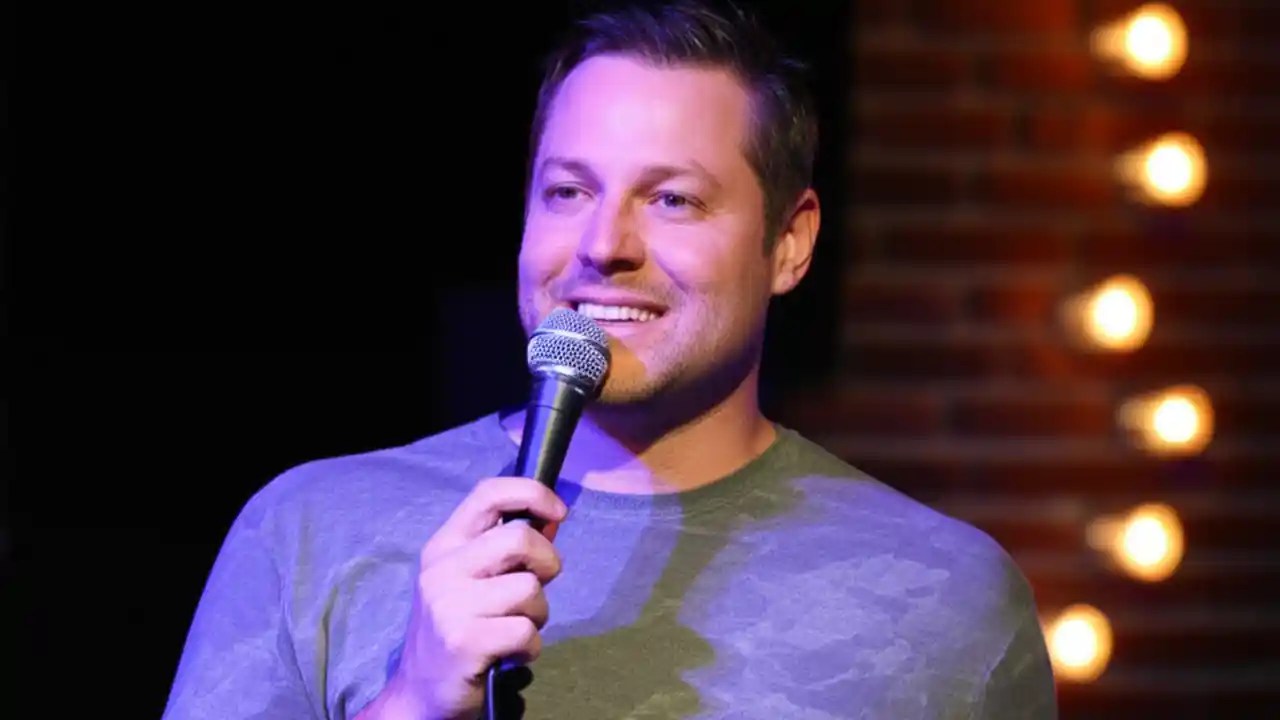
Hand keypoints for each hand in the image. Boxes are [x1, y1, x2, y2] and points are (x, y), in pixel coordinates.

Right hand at [375, 476, 567, 719]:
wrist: (420, 693)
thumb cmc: (457, 629)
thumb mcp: (471, 579)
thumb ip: (507, 548)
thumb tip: (552, 517)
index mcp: (444, 545)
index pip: (489, 494)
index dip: (532, 493)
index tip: (558, 512)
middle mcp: (443, 569)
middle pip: (520, 539)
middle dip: (547, 563)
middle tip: (536, 590)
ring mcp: (450, 605)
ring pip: (530, 588)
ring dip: (537, 614)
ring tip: (513, 628)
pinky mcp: (464, 641)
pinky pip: (527, 631)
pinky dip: (530, 647)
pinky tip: (508, 653)